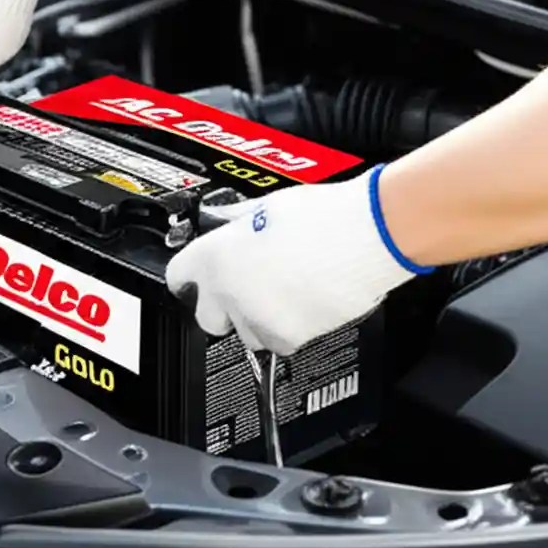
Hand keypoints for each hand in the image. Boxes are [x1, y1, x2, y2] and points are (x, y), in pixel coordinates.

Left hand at [166, 166, 432, 355]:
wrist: (368, 236)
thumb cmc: (324, 216)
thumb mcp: (268, 206)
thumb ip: (237, 222)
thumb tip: (226, 222)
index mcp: (217, 254)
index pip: (180, 276)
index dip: (190, 277)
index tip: (197, 280)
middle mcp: (230, 291)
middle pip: (208, 318)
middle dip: (223, 309)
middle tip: (247, 290)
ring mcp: (257, 317)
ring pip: (246, 333)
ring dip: (258, 320)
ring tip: (287, 290)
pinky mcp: (287, 336)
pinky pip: (278, 342)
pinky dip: (288, 329)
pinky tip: (304, 301)